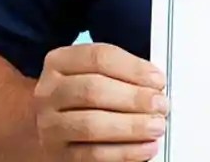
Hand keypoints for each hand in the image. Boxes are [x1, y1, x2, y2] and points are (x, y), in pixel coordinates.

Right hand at [33, 43, 168, 160]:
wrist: (56, 127)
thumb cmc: (83, 98)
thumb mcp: (95, 73)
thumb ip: (122, 73)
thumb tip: (155, 83)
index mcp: (60, 63)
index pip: (98, 57)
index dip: (133, 68)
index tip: (157, 80)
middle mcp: (49, 92)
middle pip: (93, 90)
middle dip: (134, 98)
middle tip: (160, 105)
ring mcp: (50, 125)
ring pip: (91, 124)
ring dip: (132, 126)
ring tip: (156, 126)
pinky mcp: (58, 155)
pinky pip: (93, 155)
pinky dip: (125, 152)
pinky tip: (145, 147)